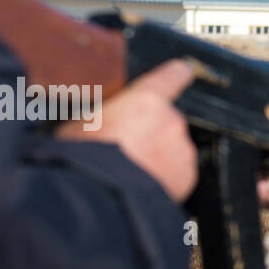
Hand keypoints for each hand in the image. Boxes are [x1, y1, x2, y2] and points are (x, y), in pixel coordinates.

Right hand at [55, 58, 196, 203]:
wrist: (102, 198)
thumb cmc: (86, 157)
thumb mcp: (81, 123)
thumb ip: (104, 113)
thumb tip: (100, 118)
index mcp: (147, 99)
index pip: (172, 76)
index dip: (176, 73)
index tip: (182, 70)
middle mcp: (171, 120)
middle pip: (166, 119)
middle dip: (151, 131)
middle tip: (124, 148)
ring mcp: (182, 150)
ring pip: (172, 147)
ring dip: (158, 154)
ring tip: (129, 170)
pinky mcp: (187, 177)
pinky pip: (177, 172)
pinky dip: (165, 176)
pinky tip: (140, 184)